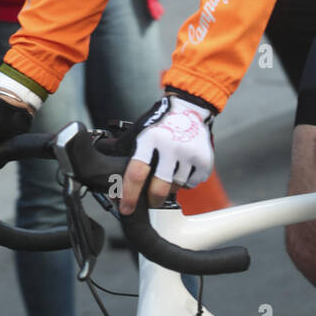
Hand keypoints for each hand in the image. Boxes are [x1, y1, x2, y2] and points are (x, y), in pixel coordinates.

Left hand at [119, 95, 215, 213]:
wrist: (189, 106)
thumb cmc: (160, 122)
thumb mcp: (139, 131)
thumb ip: (126, 152)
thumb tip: (111, 180)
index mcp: (149, 139)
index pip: (137, 173)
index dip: (130, 195)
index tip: (126, 209)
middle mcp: (170, 145)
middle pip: (159, 187)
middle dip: (152, 200)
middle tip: (151, 201)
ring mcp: (189, 152)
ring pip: (176, 187)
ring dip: (170, 187)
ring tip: (169, 173)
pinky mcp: (204, 158)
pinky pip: (192, 183)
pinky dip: (186, 181)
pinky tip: (183, 168)